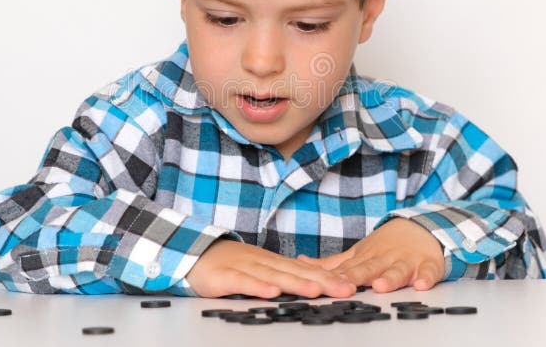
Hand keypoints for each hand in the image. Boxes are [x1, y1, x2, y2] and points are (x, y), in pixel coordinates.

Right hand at [186, 239, 356, 298]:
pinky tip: (272, 293)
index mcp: (273, 262)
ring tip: (317, 291)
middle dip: (322, 281)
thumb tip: (314, 286)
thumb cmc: (231, 264)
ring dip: (296, 284)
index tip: (351, 286)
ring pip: (273, 276)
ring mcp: (244, 267)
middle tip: (345, 290)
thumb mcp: (260, 269)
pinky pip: (244, 282)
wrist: (194, 253)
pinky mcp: (225, 277)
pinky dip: (258, 286)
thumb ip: (282, 276)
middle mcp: (262, 262)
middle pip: (295, 272)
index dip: (328, 278)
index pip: (305, 270)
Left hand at [296, 218, 444, 292]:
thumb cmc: (385, 245)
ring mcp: (406, 262)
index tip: (323, 285)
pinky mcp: (427, 265)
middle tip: (349, 285)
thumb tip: (300, 263)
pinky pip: (428, 272)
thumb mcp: (358, 252)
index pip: (349, 269)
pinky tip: (421, 285)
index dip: (337, 277)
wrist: (420, 226)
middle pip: (370, 268)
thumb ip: (332, 262)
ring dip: (390, 278)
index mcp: (366, 257)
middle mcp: (384, 259)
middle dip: (359, 276)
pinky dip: (426, 278)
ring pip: (398, 270)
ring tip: (381, 286)